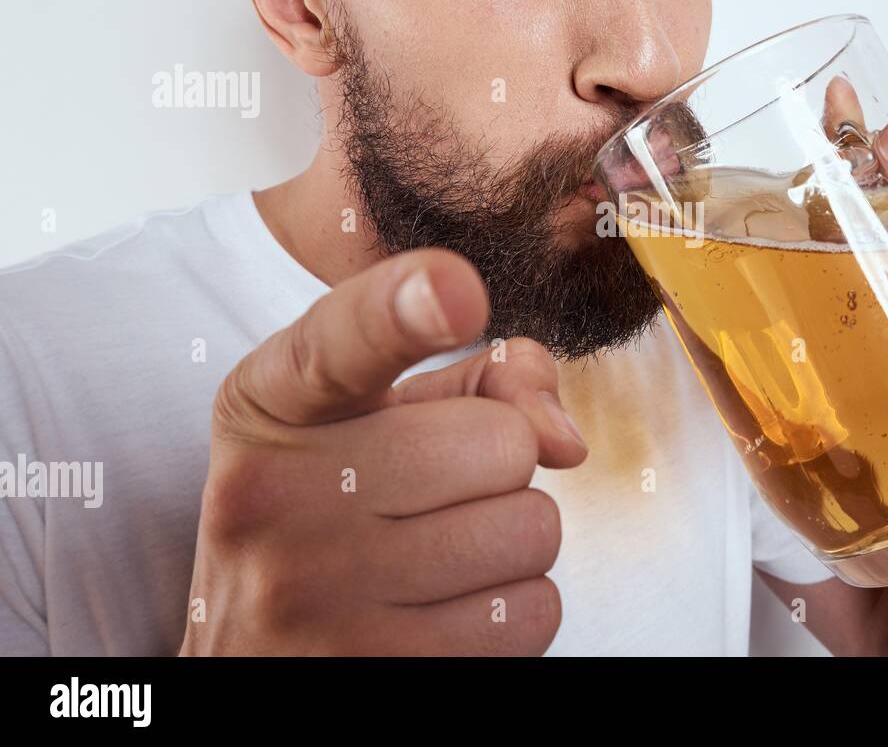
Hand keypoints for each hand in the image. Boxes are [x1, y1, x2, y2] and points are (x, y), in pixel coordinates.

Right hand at [181, 249, 587, 654]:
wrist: (251, 650)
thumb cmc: (335, 505)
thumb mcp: (379, 415)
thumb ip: (483, 377)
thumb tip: (563, 438)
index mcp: (271, 404)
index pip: (344, 340)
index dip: (405, 306)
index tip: (457, 289)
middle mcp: (276, 496)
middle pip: (502, 446)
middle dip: (500, 464)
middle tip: (440, 488)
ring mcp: (315, 598)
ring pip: (530, 533)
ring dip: (512, 539)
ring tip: (441, 546)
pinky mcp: (372, 672)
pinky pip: (531, 617)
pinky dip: (515, 609)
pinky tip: (449, 603)